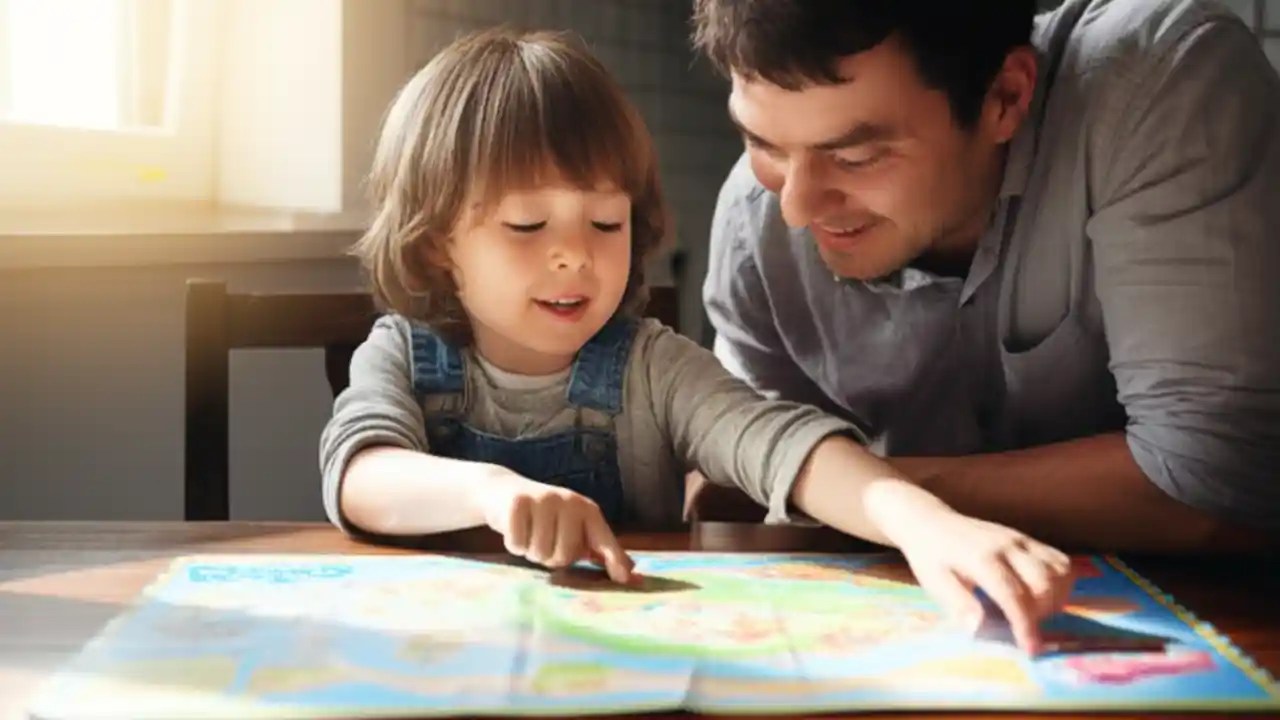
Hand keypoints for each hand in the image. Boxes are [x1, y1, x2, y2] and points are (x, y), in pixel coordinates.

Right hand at [482, 475, 633, 583]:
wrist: (504, 490)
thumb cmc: (545, 518)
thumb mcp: (574, 529)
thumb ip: (599, 551)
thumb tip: (630, 575)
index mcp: (588, 510)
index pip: (604, 539)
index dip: (614, 559)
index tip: (623, 579)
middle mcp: (569, 502)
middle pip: (565, 555)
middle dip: (551, 558)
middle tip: (544, 542)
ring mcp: (544, 500)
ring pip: (540, 552)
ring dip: (531, 552)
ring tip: (530, 535)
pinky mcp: (518, 503)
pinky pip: (518, 544)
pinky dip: (514, 544)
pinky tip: (514, 529)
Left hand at [897, 513, 1073, 654]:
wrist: (931, 523)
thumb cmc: (931, 557)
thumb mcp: (934, 582)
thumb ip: (958, 604)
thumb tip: (978, 629)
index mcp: (980, 558)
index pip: (1012, 595)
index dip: (1025, 625)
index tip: (1030, 650)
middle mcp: (1006, 545)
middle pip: (1043, 584)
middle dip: (1040, 614)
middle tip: (1021, 626)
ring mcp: (1020, 539)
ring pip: (1059, 571)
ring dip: (1054, 598)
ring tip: (1032, 611)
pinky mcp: (1027, 539)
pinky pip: (1060, 561)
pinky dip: (1060, 583)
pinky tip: (1041, 595)